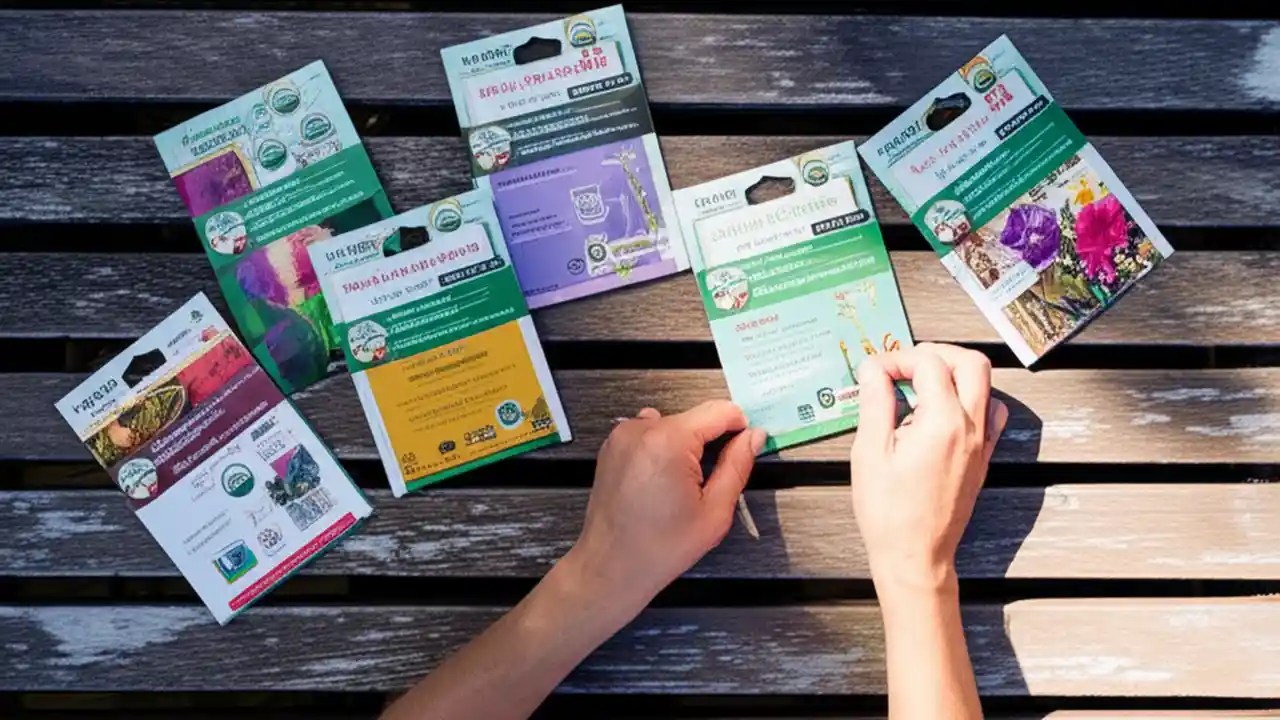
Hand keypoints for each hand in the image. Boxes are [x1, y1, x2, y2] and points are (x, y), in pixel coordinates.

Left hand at [568, 401, 766, 607]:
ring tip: (682, 488)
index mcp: (668, 441)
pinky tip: (662, 483)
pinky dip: (663, 451)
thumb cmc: (657, 547)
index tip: (747, 442)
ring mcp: (623, 436)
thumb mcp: (714, 511)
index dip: (740, 425)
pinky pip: (651, 434)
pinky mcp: (613, 445)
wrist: (612, 565)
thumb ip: (737, 466)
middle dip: (710, 443)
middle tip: (710, 482)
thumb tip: (753, 438)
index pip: (719, 410)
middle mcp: (641, 430)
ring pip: (674, 425)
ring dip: (686, 447)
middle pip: (695, 418)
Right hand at [850, 343, 1007, 595]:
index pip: (928, 364)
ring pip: (985, 385)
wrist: (915, 556)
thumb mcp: (870, 452)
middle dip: (936, 353)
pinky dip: (971, 399)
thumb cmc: (889, 513)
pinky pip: (990, 414)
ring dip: (957, 373)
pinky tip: (942, 411)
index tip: (874, 370)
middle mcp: (972, 428)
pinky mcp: (983, 458)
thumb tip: (872, 369)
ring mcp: (983, 444)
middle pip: (971, 362)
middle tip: (905, 364)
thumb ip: (875, 403)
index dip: (898, 358)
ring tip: (923, 384)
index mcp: (943, 423)